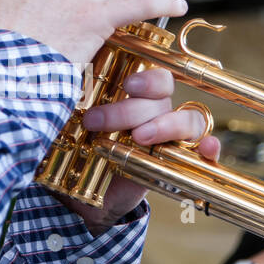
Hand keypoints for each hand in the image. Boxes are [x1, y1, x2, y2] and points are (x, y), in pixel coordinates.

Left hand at [52, 67, 220, 233]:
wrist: (80, 193)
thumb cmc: (74, 147)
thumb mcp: (67, 120)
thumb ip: (67, 98)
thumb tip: (52, 78)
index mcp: (130, 94)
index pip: (150, 70)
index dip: (147, 77)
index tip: (128, 85)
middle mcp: (153, 110)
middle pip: (162, 93)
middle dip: (131, 108)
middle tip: (96, 122)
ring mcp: (167, 135)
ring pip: (184, 118)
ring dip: (163, 126)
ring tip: (137, 139)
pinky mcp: (176, 160)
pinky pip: (204, 150)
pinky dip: (210, 148)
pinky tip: (209, 149)